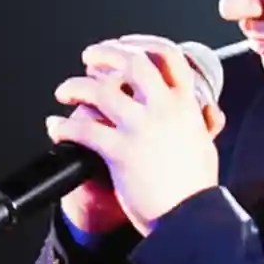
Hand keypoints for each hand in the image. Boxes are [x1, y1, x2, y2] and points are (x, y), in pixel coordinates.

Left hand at [48, 35, 225, 236]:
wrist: (189, 219)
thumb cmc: (196, 186)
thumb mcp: (206, 144)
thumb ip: (202, 123)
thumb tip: (208, 111)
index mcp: (185, 105)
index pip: (168, 56)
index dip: (143, 44)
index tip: (125, 45)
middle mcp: (164, 110)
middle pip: (133, 62)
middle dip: (106, 53)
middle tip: (89, 58)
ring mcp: (141, 129)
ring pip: (102, 91)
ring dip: (76, 86)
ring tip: (64, 91)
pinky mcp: (121, 152)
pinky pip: (84, 130)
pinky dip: (64, 126)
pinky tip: (56, 128)